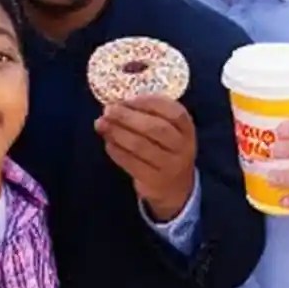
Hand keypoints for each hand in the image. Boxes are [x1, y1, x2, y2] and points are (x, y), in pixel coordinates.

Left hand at [95, 95, 195, 221]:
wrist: (176, 189)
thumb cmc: (166, 149)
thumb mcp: (168, 131)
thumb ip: (148, 115)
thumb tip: (116, 104)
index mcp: (187, 128)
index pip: (173, 111)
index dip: (149, 102)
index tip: (126, 98)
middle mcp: (182, 147)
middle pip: (156, 128)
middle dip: (128, 117)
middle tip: (108, 110)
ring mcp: (170, 166)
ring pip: (141, 146)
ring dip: (118, 133)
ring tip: (101, 124)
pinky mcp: (154, 181)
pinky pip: (132, 163)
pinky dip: (117, 151)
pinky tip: (108, 142)